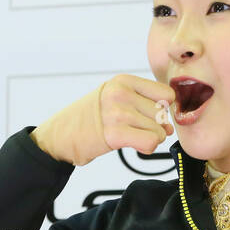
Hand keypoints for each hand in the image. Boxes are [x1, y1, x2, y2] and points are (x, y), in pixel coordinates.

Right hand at [31, 74, 175, 166]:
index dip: (164, 109)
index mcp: (123, 81)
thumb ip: (141, 102)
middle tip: (139, 131)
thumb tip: (170, 125)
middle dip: (157, 127)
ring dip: (151, 139)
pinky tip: (134, 145)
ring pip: (159, 130)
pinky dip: (147, 148)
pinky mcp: (115, 134)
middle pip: (163, 114)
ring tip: (131, 137)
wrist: (59, 136)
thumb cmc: (89, 119)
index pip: (166, 93)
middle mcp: (121, 93)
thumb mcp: (113, 97)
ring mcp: (118, 113)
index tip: (152, 117)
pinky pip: (150, 142)